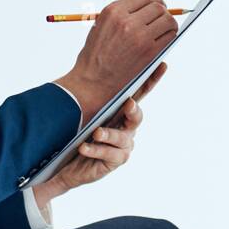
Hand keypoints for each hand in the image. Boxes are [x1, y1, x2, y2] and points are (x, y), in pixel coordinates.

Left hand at [40, 62, 165, 200]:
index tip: (162, 65)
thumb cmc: (76, 133)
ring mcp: (124, 145)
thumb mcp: (80, 112)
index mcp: (121, 110)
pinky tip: (84, 147)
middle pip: (136, 117)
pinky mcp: (117, 160)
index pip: (139, 93)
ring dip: (108, 134)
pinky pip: (108, 154)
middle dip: (133, 110)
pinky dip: (95, 149)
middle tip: (128, 104)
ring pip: (121, 137)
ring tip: (96, 133)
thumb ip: (86, 97)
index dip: (152, 79)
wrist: (66, 163)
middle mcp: (127, 127)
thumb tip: (81, 73)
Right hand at [55, 0, 177, 126]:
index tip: (158, 4)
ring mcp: (139, 36)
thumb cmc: (95, 56)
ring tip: (166, 29)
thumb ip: (120, 15)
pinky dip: (170, 37)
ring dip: (169, 24)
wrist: (92, 83)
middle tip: (163, 18)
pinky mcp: (149, 52)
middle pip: (158, 7)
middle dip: (164, 12)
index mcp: (113, 12)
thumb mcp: (100, 26)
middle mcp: (126, 21)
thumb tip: (142, 9)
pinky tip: (165, 40)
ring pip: (167, 20)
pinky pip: (169, 37)